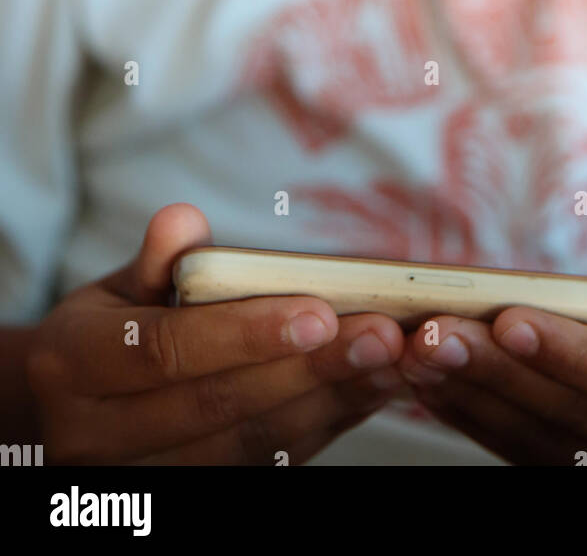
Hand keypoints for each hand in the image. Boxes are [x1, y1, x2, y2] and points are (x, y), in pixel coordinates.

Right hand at [26, 203, 405, 464]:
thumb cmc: (106, 333)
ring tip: (390, 361)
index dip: (242, 334)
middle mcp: (95, 437)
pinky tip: (369, 390)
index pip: (163, 353)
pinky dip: (323, 426)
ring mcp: (141, 478)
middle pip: (215, 409)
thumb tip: (182, 219)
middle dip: (306, 369)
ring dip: (327, 403)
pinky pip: (262, 466)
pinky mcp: (188, 496)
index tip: (318, 310)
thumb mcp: (114, 288)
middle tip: (380, 335)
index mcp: (71, 367)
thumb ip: (154, 261)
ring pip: (246, 447)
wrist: (68, 413)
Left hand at [396, 235, 586, 465]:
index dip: (576, 354)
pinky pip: (527, 456)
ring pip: (545, 445)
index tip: (511, 320)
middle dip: (502, 374)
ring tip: (419, 352)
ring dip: (474, 398)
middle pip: (582, 420)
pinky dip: (476, 419)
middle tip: (436, 333)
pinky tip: (434, 382)